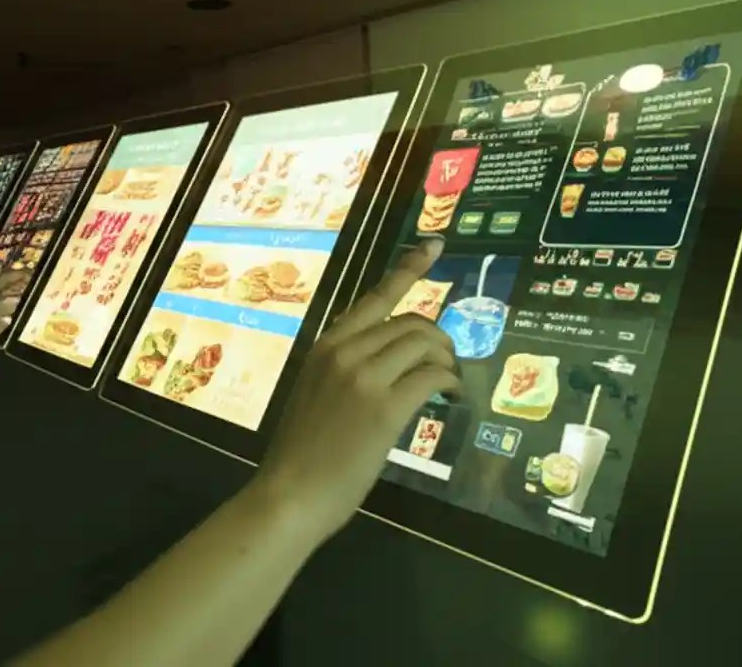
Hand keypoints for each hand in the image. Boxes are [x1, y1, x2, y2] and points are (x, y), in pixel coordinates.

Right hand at [253, 239, 459, 541]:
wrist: (290, 495)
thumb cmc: (301, 453)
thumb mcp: (316, 393)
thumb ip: (345, 370)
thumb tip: (387, 363)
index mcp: (325, 346)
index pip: (374, 297)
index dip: (408, 269)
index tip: (433, 246)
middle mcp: (345, 352)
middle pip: (411, 322)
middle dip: (437, 339)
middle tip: (445, 364)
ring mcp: (365, 378)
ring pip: (425, 345)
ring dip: (446, 361)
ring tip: (448, 383)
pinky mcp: (386, 408)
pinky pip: (432, 377)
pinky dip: (450, 383)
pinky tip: (451, 397)